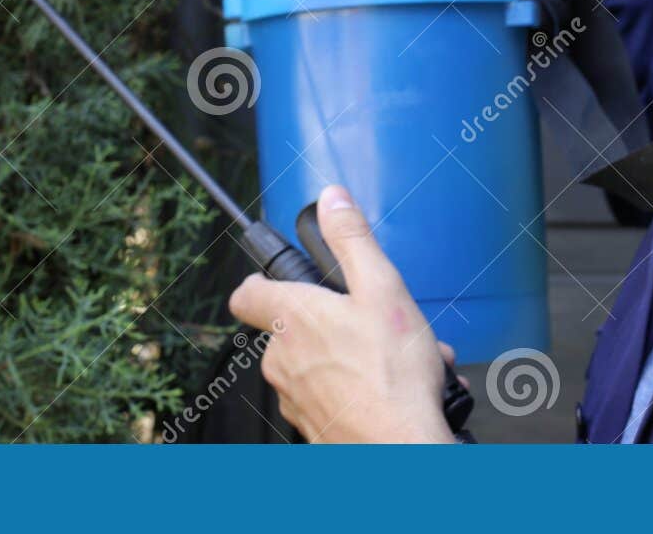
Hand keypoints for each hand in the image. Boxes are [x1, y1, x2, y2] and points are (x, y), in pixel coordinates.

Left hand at [228, 185, 454, 442]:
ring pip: (321, 363)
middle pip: (295, 328)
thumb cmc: (390, 376)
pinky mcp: (313, 427)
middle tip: (379, 321)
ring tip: (406, 356)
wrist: (397, 453)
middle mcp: (281, 359)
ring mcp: (295, 397)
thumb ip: (352, 239)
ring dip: (359, 355)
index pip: (246, 293)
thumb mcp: (381, 287)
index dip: (263, 281)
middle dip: (339, 321)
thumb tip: (332, 199)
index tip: (289, 279)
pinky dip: (363, 386)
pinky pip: (334, 395)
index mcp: (290, 317)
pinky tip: (402, 385)